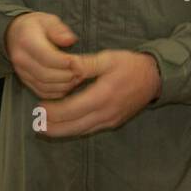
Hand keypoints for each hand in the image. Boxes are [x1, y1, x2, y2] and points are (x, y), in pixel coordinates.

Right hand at [5, 12, 81, 99]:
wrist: (15, 34)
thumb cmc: (35, 26)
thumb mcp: (48, 20)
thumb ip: (59, 29)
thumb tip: (70, 40)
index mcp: (27, 41)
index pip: (46, 56)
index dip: (64, 62)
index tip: (79, 62)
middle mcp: (22, 59)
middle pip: (46, 74)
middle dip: (67, 75)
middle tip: (83, 71)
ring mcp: (22, 72)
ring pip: (44, 86)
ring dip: (64, 85)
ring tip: (78, 77)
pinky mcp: (25, 81)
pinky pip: (42, 92)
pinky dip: (57, 92)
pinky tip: (68, 85)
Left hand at [38, 50, 160, 137]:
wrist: (155, 78)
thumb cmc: (130, 65)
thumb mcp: (108, 58)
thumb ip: (84, 64)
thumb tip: (64, 66)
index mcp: (102, 96)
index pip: (70, 109)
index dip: (52, 111)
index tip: (39, 107)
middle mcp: (105, 113)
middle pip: (73, 126)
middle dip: (52, 126)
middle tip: (35, 122)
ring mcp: (110, 121)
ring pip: (80, 131)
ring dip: (61, 131)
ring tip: (43, 128)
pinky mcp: (113, 123)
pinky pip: (89, 130)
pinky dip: (74, 129)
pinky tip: (64, 126)